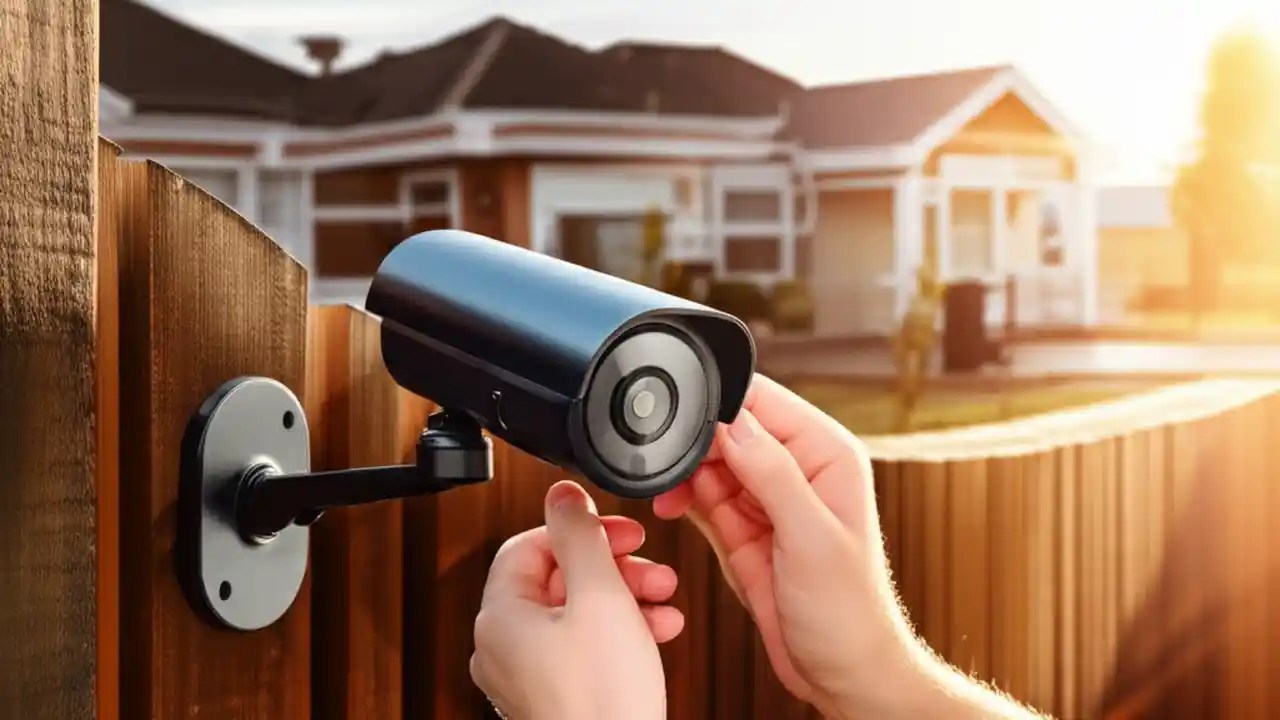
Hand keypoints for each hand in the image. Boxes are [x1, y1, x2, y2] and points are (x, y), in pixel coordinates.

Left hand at [471, 480, 683, 719]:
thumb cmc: (604, 700)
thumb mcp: (600, 596)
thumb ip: (580, 536)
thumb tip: (561, 494)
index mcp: (500, 618)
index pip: (530, 545)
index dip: (579, 530)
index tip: (617, 527)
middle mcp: (504, 648)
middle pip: (558, 579)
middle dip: (613, 567)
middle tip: (648, 565)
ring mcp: (528, 678)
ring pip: (577, 614)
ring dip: (625, 598)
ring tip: (664, 600)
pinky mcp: (556, 699)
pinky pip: (584, 649)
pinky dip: (620, 633)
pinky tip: (657, 631)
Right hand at [653, 374, 914, 716]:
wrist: (842, 672)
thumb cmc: (849, 612)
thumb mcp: (811, 538)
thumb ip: (773, 474)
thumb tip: (734, 422)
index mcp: (825, 453)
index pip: (763, 401)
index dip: (720, 405)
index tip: (685, 425)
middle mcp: (796, 468)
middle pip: (728, 427)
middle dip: (693, 443)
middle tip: (670, 470)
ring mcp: (766, 498)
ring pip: (708, 460)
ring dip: (682, 472)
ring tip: (667, 496)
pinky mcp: (742, 526)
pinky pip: (701, 495)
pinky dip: (680, 497)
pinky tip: (669, 507)